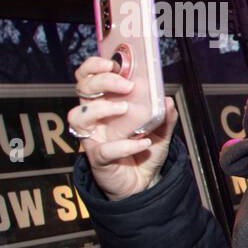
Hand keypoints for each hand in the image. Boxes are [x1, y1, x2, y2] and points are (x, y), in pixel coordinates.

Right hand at [68, 56, 177, 200]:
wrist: (145, 183)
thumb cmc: (145, 151)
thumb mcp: (161, 130)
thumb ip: (165, 115)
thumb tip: (167, 100)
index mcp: (105, 104)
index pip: (88, 78)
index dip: (94, 67)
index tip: (112, 63)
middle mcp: (94, 118)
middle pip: (83, 90)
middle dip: (103, 82)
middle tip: (127, 85)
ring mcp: (93, 138)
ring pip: (79, 116)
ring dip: (102, 108)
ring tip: (126, 109)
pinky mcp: (98, 160)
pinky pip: (103, 150)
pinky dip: (124, 145)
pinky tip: (143, 143)